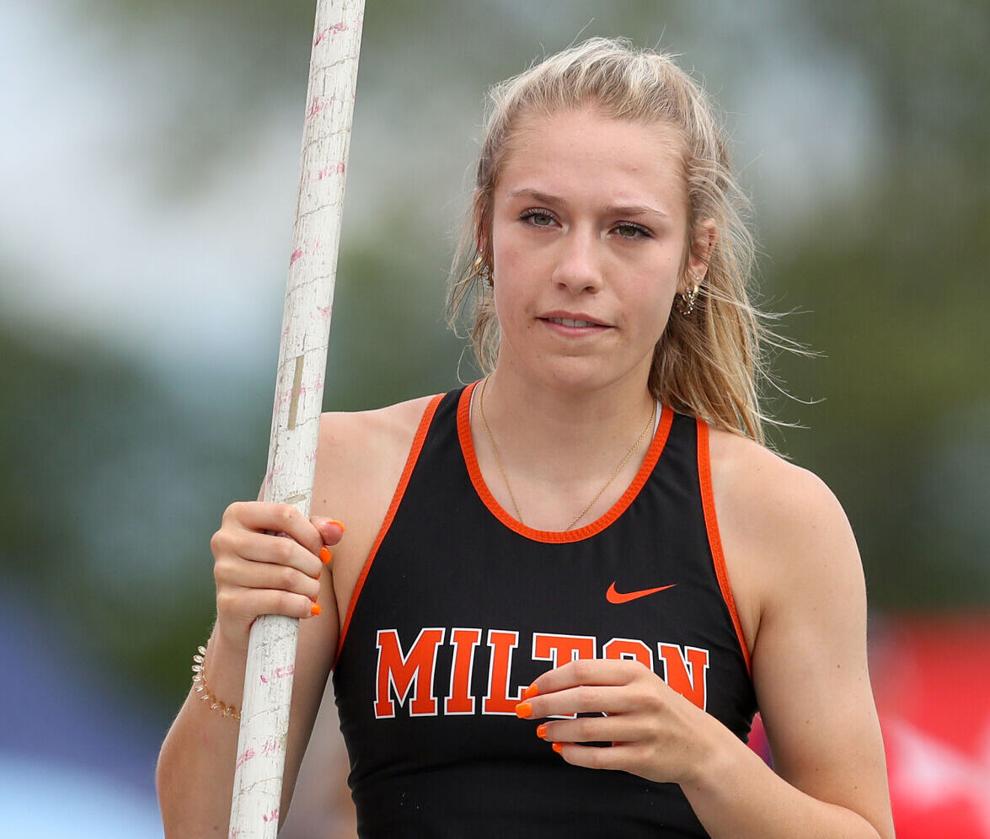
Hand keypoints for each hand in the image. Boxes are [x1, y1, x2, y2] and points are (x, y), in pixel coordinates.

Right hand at [209, 501, 344, 652]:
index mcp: (237, 514)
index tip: (319, 549)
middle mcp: (224, 540)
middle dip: (312, 564)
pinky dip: (301, 605)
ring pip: (285, 577)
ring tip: (312, 591)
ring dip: (310, 587)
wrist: (243, 615)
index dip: (311, 534)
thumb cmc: (270, 568)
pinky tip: (307, 607)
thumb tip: (337, 529)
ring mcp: (223, 572)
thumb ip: (316, 530)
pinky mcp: (229, 603)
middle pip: (285, 548)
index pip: (284, 514)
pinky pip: (278, 601)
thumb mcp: (293, 541)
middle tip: (316, 574)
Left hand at [516, 658, 720, 785]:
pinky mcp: (643, 758)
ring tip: (541, 732)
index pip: (582, 669)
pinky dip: (574, 755)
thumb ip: (601, 678)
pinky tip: (561, 750)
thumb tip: (550, 683)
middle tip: (523, 709)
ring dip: (557, 731)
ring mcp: (644, 729)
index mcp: (635, 672)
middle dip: (545, 704)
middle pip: (580, 697)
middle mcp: (641, 698)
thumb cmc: (658, 707)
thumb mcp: (638, 681)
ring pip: (587, 729)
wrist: (701, 745)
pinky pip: (600, 758)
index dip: (551, 679)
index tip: (531, 688)